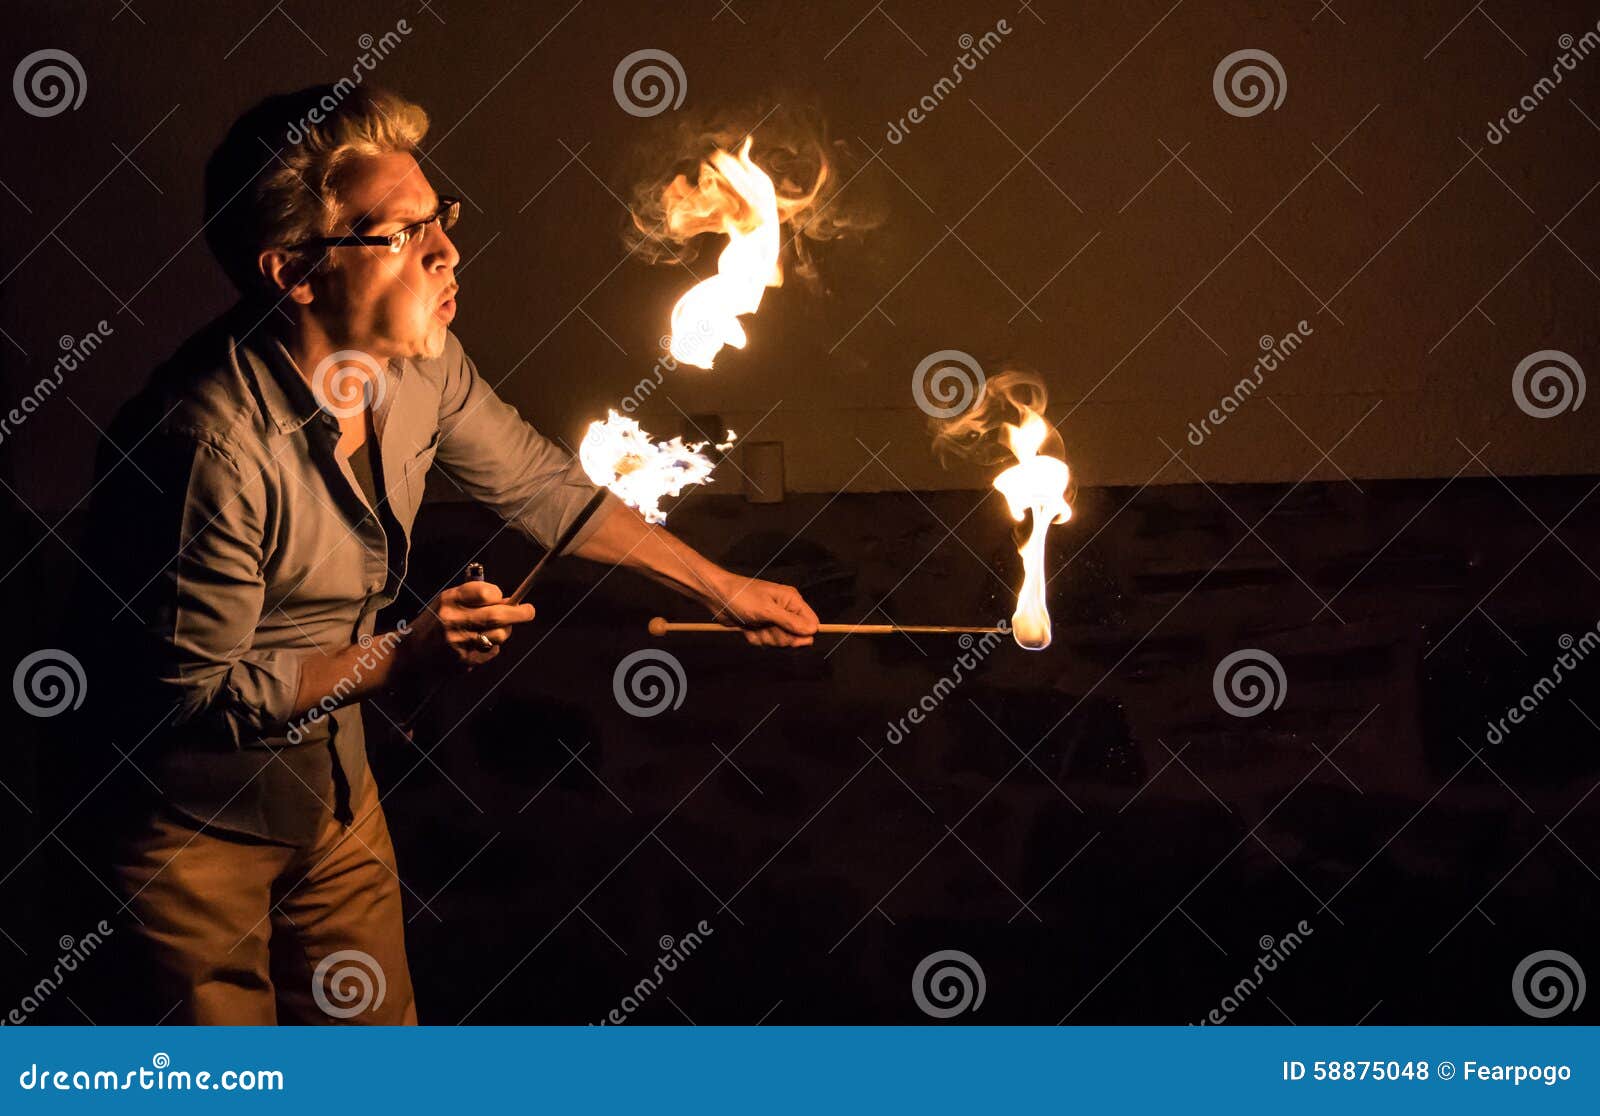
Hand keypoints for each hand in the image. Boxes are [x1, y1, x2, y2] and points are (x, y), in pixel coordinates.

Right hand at [397, 580, 536, 673]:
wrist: (411, 653)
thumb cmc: (435, 622)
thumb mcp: (448, 601)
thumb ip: (474, 598)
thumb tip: (508, 600)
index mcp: (449, 600)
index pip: (485, 592)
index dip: (498, 594)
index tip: (502, 596)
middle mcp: (453, 620)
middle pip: (497, 615)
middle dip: (519, 613)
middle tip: (529, 611)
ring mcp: (459, 642)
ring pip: (498, 635)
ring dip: (505, 631)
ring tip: (499, 628)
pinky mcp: (464, 660)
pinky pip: (492, 651)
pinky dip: (493, 646)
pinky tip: (481, 643)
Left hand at [708, 574, 819, 647]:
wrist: (717, 597)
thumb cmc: (742, 597)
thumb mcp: (767, 610)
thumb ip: (790, 622)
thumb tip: (813, 631)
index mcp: (791, 600)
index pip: (811, 623)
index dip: (803, 634)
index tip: (789, 635)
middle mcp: (785, 610)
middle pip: (795, 636)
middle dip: (779, 637)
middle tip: (766, 627)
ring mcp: (773, 620)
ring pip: (779, 641)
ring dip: (765, 637)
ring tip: (754, 625)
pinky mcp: (761, 627)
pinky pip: (766, 641)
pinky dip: (755, 638)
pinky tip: (747, 627)